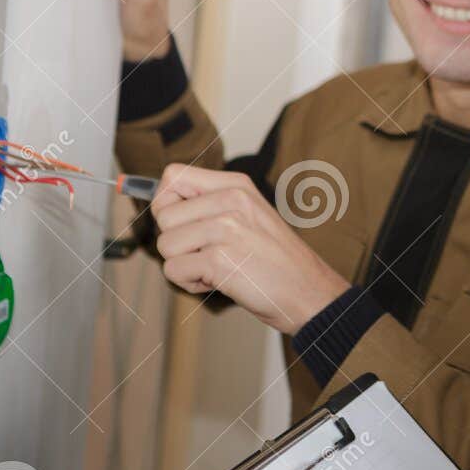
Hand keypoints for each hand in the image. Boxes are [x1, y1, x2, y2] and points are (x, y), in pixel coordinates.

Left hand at [149, 165, 349, 333]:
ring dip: (184, 264)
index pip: (172, 176)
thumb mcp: (250, 214)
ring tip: (216, 268)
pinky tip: (219, 281)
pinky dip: (190, 284)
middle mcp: (231, 200)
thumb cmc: (276, 260)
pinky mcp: (220, 260)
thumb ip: (211, 204)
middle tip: (208, 252)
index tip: (186, 224)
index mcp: (236, 186)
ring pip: (165, 244)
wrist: (309, 292)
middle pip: (163, 214)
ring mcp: (226, 228)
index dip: (168, 203)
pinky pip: (174, 271)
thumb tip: (161, 205)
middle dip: (176, 241)